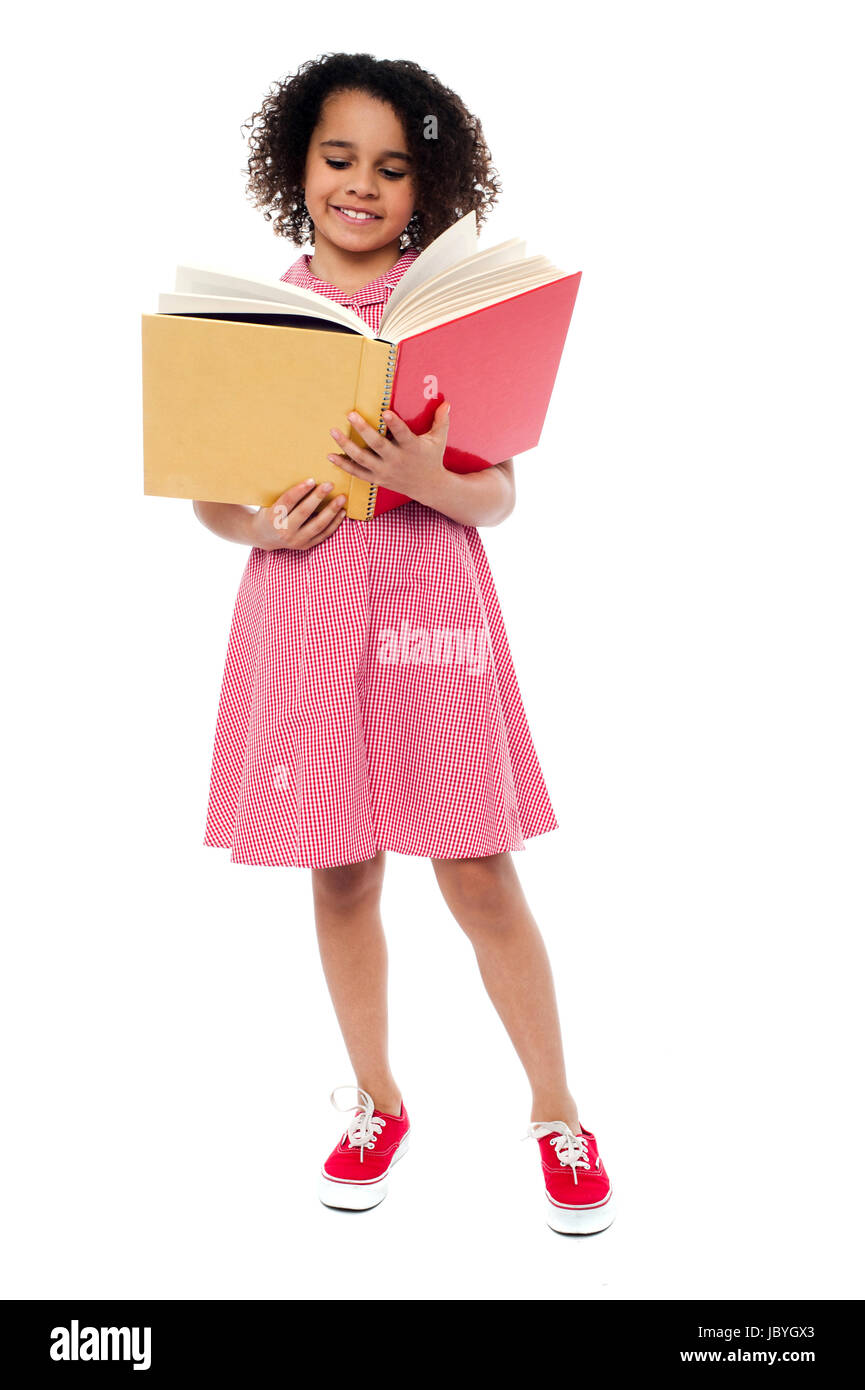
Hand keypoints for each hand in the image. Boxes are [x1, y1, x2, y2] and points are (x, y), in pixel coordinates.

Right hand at [247, 478, 346, 550]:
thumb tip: (307, 477)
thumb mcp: (271, 503)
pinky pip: (323, 535)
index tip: (312, 479)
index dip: (300, 490)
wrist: (264, 537)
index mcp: (273, 517)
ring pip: (317, 525)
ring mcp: (296, 540)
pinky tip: (342, 512)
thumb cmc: (270, 512)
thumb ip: (285, 494)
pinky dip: (334, 524)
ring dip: (331, 511)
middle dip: (318, 497)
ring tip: (342, 498)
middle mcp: (284, 531)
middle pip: (304, 512)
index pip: (288, 501)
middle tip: (330, 484)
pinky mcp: (306, 545)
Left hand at [327, 401, 450, 501]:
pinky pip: (357, 472)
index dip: (395, 424)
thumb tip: (446, 402)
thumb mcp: (439, 439)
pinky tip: (330, 455)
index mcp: (412, 448)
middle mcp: (397, 460)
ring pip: (363, 459)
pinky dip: (343, 465)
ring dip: (346, 446)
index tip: (385, 412)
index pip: (403, 434)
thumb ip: (441, 420)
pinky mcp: (377, 479)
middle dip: (363, 430)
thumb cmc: (432, 458)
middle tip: (350, 414)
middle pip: (378, 445)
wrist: (429, 487)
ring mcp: (385, 471)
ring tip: (334, 431)